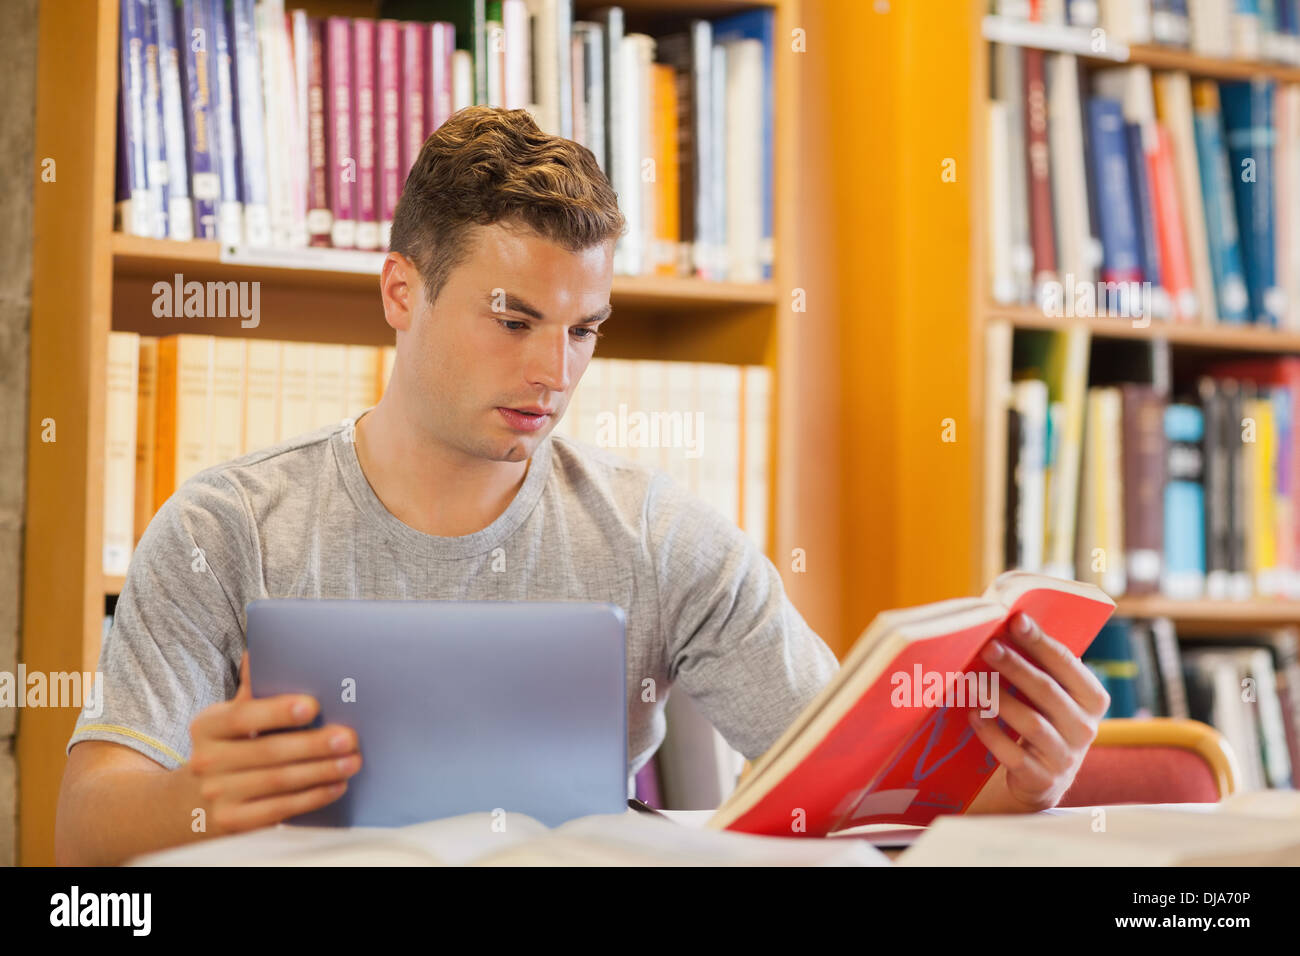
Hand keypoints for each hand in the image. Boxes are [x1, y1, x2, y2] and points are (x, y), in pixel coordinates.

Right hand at [186, 651, 361, 834]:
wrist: (200, 796)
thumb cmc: (232, 744)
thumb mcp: (233, 714)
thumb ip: (254, 687)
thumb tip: (268, 647)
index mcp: (207, 725)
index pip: (244, 716)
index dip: (278, 711)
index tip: (314, 705)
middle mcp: (206, 760)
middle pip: (268, 751)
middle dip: (314, 745)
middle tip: (349, 737)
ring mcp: (218, 794)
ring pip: (278, 782)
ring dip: (321, 771)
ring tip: (353, 761)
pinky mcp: (233, 821)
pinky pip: (280, 809)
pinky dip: (312, 797)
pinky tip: (337, 785)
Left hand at [964, 612, 1109, 812]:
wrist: (1045, 777)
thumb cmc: (1044, 719)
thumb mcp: (1052, 695)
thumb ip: (1040, 665)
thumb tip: (1007, 622)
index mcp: (1092, 699)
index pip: (1068, 665)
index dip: (1041, 641)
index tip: (1016, 620)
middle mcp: (1085, 728)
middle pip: (1048, 692)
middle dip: (1016, 667)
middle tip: (988, 647)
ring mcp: (1065, 756)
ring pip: (1032, 723)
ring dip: (1000, 699)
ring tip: (973, 681)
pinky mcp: (1041, 779)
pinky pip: (1014, 755)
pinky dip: (992, 734)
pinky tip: (973, 715)